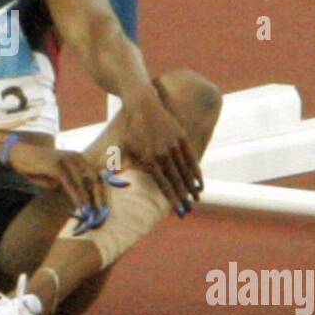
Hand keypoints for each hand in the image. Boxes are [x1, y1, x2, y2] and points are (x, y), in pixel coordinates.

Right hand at [7, 142, 110, 222]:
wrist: (19, 154)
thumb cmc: (36, 166)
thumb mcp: (55, 175)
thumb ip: (67, 183)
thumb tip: (78, 197)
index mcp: (78, 157)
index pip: (95, 175)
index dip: (100, 190)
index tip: (103, 205)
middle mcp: (75, 157)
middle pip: (94, 177)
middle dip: (100, 196)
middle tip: (101, 212)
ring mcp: (66, 160)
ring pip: (83, 182)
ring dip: (89, 200)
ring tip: (92, 213)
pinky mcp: (57, 166)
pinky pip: (70, 184)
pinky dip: (76, 196)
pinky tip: (80, 206)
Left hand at [118, 92, 202, 214]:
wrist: (142, 105)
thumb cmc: (131, 129)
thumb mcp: (124, 148)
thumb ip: (123, 166)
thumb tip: (115, 183)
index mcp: (148, 159)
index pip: (163, 183)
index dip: (171, 197)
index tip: (177, 209)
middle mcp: (162, 154)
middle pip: (176, 180)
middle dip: (183, 196)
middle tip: (188, 209)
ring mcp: (173, 146)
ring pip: (185, 170)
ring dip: (192, 186)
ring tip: (196, 198)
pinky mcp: (181, 138)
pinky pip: (191, 158)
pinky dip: (196, 171)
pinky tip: (200, 181)